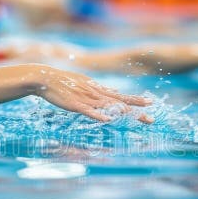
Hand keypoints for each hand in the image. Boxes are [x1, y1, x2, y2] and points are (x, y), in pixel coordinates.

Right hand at [29, 65, 153, 122]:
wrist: (45, 78)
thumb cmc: (64, 82)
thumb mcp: (85, 84)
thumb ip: (99, 90)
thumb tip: (113, 92)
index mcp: (98, 89)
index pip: (121, 95)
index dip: (136, 99)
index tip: (150, 102)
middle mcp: (96, 93)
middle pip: (120, 102)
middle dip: (137, 110)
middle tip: (151, 118)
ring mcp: (86, 98)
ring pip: (108, 107)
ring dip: (123, 113)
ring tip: (136, 118)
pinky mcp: (75, 104)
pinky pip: (89, 111)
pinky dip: (98, 115)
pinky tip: (107, 120)